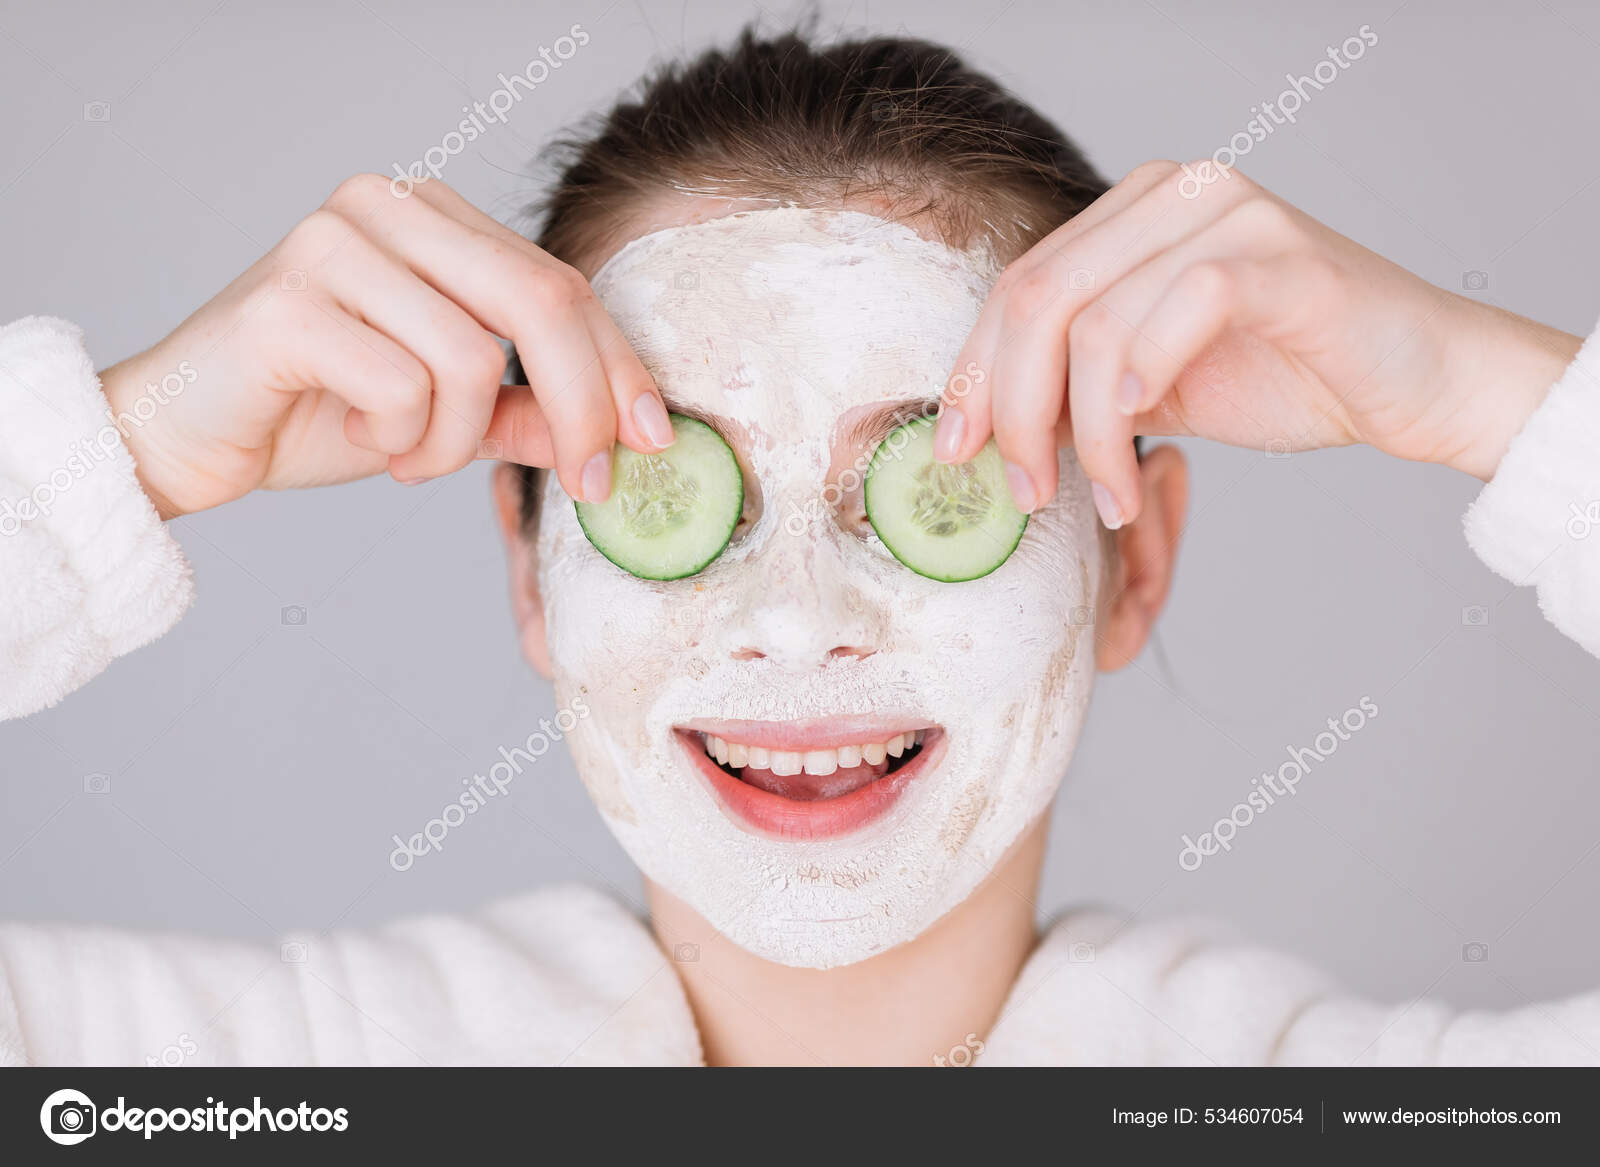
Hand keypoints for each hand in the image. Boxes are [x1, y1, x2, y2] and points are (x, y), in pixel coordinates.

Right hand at [99, 174, 672, 518]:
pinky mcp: (288, 301)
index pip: (560, 283)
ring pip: (474, 358)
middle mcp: (384, 206)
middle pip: (540, 300)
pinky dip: (400, 441)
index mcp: (431, 216)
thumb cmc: (315, 411)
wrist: (184, 436)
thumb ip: (530, 411)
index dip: (620, 365)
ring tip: (409, 454)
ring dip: (457, 441)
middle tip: (588, 481)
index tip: (654, 438)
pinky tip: (357, 435)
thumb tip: (629, 432)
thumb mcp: (449, 415)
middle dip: (583, 407)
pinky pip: (405, 388)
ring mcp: (331, 243)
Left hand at [934, 160, 1581, 526]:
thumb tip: (988, 429)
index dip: (975, 372)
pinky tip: (1145, 445)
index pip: (1018, 286)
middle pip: (1037, 297)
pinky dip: (1141, 384)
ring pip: (1095, 318)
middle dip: (1013, 408)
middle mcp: (1173, 192)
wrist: (1418, 383)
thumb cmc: (1289, 376)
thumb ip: (1076, 384)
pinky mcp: (1279, 255)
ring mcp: (1228, 213)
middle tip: (1024, 489)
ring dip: (1082, 430)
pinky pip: (1177, 309)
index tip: (958, 451)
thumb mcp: (1152, 384)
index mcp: (1132, 212)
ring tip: (1106, 498)